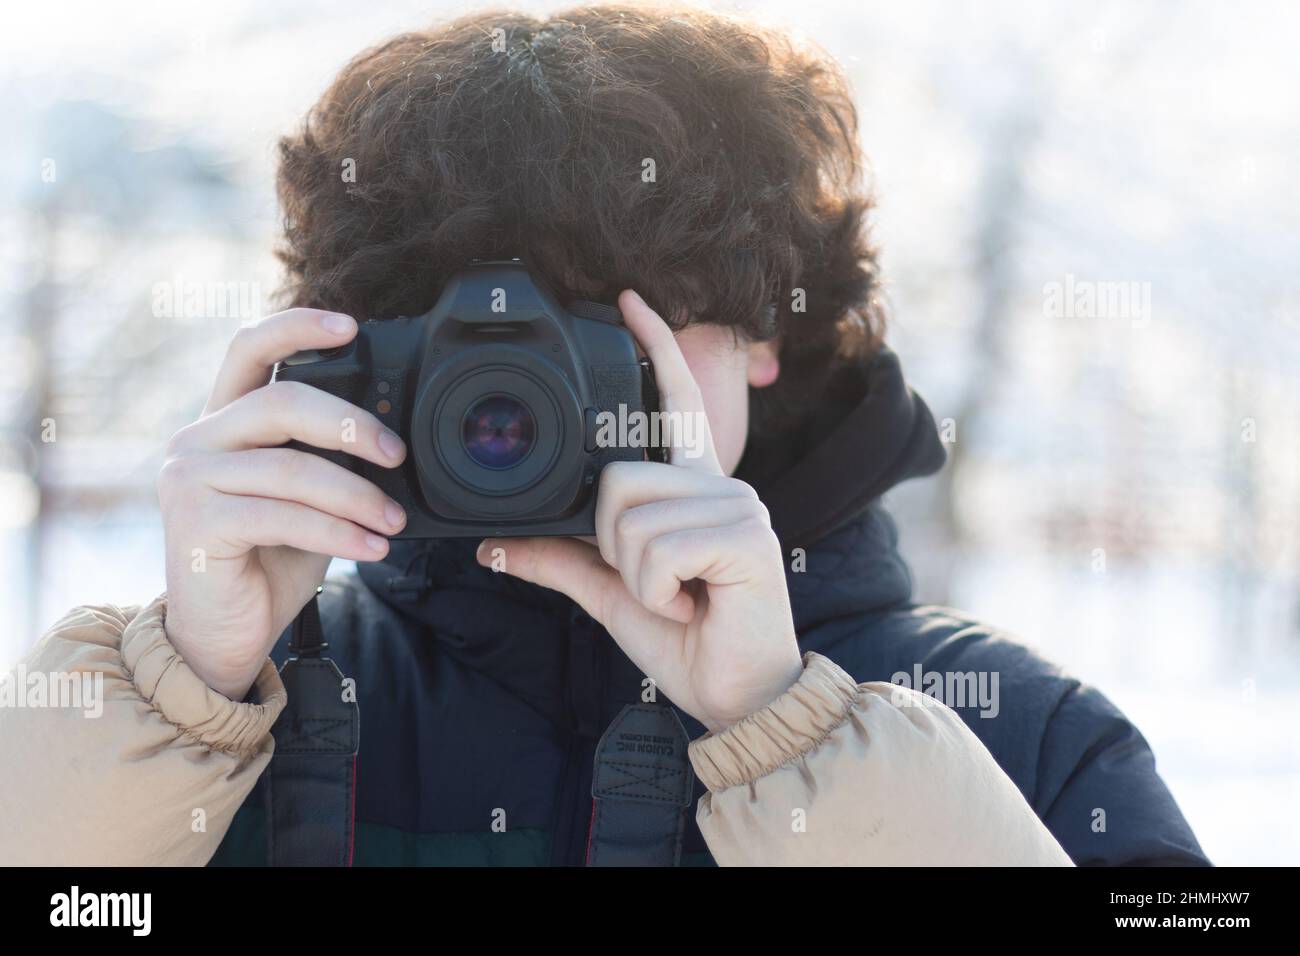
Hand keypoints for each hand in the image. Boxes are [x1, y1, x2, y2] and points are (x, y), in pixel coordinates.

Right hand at [158, 309, 407, 699]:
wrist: (223, 633)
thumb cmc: (269, 559)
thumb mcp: (307, 498)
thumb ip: (327, 458)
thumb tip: (393, 437)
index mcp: (224, 421)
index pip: (250, 349)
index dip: (297, 327)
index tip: (352, 326)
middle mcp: (197, 439)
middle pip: (283, 403)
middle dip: (353, 425)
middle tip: (398, 456)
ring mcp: (189, 478)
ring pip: (292, 467)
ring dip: (357, 496)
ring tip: (393, 523)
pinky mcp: (197, 522)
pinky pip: (284, 516)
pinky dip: (339, 533)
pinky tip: (372, 548)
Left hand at [477, 290, 802, 732]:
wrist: (737, 695)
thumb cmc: (685, 639)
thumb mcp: (611, 594)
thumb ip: (562, 559)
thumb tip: (493, 544)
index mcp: (691, 490)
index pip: (674, 403)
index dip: (654, 348)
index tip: (627, 300)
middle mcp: (719, 485)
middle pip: (618, 477)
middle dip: (612, 544)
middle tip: (656, 584)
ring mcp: (738, 506)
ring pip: (631, 515)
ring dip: (636, 576)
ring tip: (678, 597)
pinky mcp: (745, 537)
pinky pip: (657, 548)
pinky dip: (657, 591)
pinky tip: (692, 605)